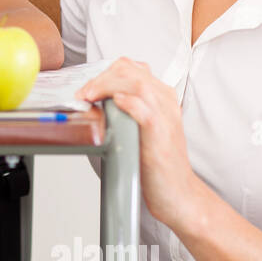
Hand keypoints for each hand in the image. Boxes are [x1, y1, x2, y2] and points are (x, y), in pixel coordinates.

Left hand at [77, 57, 200, 229]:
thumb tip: (96, 103)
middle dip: (100, 78)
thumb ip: (127, 111)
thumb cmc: (156, 164)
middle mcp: (165, 101)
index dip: (104, 73)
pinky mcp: (160, 134)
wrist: (178, 192)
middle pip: (130, 70)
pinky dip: (127, 103)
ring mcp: (165, 116)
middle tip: (83, 94)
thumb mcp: (141, 128)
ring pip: (136, 83)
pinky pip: (144, 109)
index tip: (86, 89)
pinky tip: (113, 105)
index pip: (130, 67)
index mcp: (161, 97)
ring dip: (106, 86)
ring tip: (89, 98)